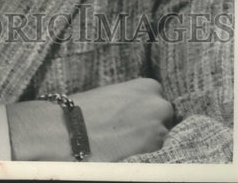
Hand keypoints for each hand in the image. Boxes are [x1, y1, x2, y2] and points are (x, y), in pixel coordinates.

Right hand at [7, 77, 173, 160]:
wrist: (72, 128)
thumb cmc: (86, 109)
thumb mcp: (113, 94)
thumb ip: (132, 100)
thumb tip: (138, 111)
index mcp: (147, 85)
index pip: (158, 98)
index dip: (147, 108)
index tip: (136, 115)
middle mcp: (158, 104)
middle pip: (165, 116)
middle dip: (153, 123)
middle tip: (131, 131)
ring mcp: (159, 128)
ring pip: (163, 135)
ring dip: (150, 139)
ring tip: (126, 142)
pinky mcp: (153, 150)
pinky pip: (156, 152)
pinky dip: (145, 152)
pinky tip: (127, 150)